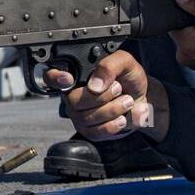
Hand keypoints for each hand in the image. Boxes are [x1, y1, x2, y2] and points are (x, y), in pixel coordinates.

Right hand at [46, 51, 168, 142]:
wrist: (143, 97)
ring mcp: (79, 115)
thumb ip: (109, 66)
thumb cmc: (129, 78)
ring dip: (112, 110)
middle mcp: (73, 96)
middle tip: (119, 88)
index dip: (55, 78)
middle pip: (74, 101)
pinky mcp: (90, 131)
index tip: (68, 79)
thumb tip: (94, 84)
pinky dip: (113, 125)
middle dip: (101, 97)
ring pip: (87, 118)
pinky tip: (123, 117)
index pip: (51, 76)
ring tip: (127, 101)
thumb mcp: (125, 62)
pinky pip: (95, 132)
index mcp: (76, 76)